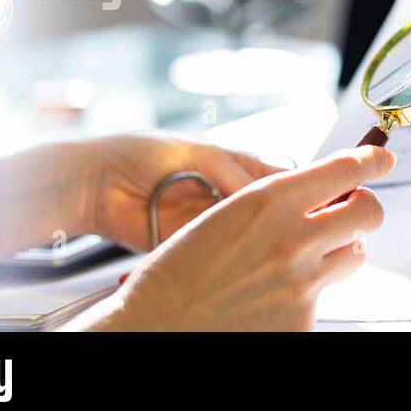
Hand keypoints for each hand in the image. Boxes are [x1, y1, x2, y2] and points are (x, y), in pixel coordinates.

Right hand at [66, 145, 395, 330]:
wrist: (155, 325)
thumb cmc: (179, 272)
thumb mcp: (225, 217)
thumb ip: (276, 205)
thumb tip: (321, 198)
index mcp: (268, 202)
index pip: (343, 169)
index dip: (370, 161)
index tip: (381, 160)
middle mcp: (293, 238)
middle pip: (368, 212)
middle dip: (364, 210)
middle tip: (350, 215)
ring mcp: (302, 283)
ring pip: (355, 256)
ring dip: (339, 252)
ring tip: (303, 260)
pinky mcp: (303, 320)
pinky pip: (324, 298)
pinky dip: (306, 296)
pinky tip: (271, 300)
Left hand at [82, 133, 284, 250]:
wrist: (97, 181)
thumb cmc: (142, 153)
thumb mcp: (201, 154)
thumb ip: (236, 175)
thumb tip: (271, 196)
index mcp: (238, 166)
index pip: (284, 180)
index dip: (302, 191)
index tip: (314, 203)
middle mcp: (230, 196)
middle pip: (272, 214)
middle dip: (283, 223)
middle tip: (291, 228)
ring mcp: (214, 222)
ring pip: (251, 238)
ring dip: (256, 243)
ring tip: (260, 242)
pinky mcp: (195, 246)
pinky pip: (220, 255)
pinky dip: (227, 257)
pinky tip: (231, 254)